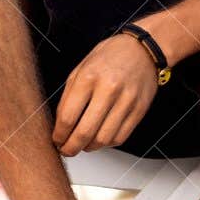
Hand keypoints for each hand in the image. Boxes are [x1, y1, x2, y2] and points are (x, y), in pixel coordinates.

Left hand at [52, 34, 159, 155]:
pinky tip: (101, 136)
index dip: (59, 135)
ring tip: (83, 144)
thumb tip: (60, 125)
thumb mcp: (81, 68)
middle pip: (84, 132)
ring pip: (103, 140)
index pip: (68, 117)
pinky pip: (120, 137)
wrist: (143, 49)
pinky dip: (107, 143)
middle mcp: (108, 90)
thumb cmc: (110, 57)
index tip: (57, 140)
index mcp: (89, 77)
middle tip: (67, 150)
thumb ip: (69, 96)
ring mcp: (126, 101)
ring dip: (89, 148)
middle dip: (71, 148)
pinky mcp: (139, 110)